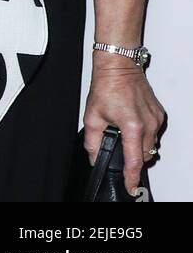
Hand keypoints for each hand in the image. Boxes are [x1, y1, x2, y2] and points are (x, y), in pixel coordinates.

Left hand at [83, 53, 165, 195]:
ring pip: (150, 145)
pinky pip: (154, 132)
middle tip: (118, 146)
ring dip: (138, 145)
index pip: (134, 160)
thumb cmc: (106, 86)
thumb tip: (94, 156)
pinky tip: (131, 123)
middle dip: (132, 156)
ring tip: (123, 131)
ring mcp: (156, 119)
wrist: (118, 66)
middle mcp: (149, 123)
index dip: (131, 176)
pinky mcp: (159, 114)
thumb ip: (92, 141)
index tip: (130, 185)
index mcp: (132, 126)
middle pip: (143, 155)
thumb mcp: (93, 115)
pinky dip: (144, 133)